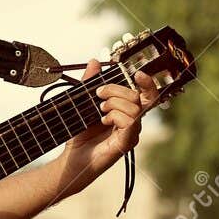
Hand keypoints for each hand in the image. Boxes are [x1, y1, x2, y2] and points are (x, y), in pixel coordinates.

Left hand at [58, 60, 157, 191]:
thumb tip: (94, 61)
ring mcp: (132, 132)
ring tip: (100, 111)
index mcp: (127, 110)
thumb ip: (89, 82)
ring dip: (114, 104)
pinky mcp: (127, 142)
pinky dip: (115, 117)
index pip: (147, 93)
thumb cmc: (80, 133)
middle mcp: (134, 121)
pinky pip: (130, 122)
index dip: (146, 82)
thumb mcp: (83, 102)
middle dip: (116, 90)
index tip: (137, 73)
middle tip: (99, 94)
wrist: (72, 157)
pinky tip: (103, 121)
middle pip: (138, 96)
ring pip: (135, 107)